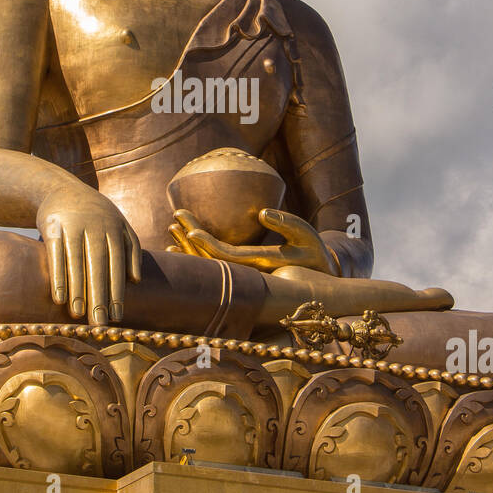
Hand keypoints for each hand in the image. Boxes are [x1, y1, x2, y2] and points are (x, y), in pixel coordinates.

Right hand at [36, 181, 140, 324]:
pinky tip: (60, 298)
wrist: (59, 188)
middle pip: (98, 266)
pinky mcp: (52, 226)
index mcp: (114, 229)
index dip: (117, 291)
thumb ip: (131, 249)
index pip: (117, 265)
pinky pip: (55, 255)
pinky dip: (58, 276)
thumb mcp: (118, 224)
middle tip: (99, 324)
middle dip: (99, 296)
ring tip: (78, 315)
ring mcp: (73, 225)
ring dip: (77, 290)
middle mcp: (95, 226)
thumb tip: (136, 281)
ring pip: (76, 262)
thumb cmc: (95, 213)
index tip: (117, 316)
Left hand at [168, 207, 339, 275]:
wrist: (319, 279)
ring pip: (209, 264)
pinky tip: (181, 245)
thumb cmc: (314, 252)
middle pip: (211, 259)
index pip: (227, 256)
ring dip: (189, 247)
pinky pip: (213, 265)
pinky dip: (196, 255)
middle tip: (176, 217)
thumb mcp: (306, 234)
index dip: (207, 244)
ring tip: (173, 228)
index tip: (190, 230)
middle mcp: (246, 273)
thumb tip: (263, 213)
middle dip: (191, 239)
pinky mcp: (241, 271)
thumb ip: (287, 223)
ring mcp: (242, 274)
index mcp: (260, 264)